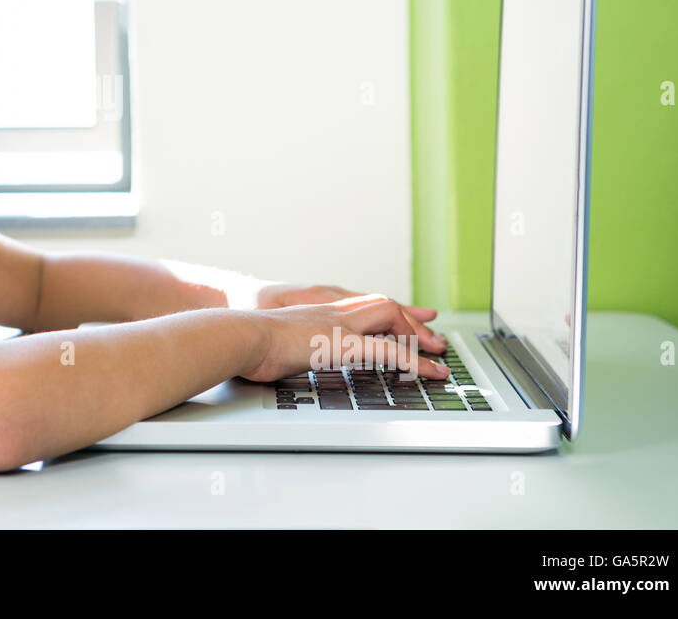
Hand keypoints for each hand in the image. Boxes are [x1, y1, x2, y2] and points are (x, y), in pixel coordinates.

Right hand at [252, 282, 444, 344]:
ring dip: (419, 341)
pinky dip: (411, 360)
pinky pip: (387, 349)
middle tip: (434, 344)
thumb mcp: (271, 345)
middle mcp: (332, 312)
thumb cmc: (246, 343)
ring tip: (439, 363)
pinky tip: (426, 372)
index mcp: (317, 313)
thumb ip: (281, 348)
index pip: (362, 306)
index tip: (406, 326)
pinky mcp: (341, 343)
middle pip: (384, 305)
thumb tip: (273, 361)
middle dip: (413, 323)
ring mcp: (338, 325)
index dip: (388, 315)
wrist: (239, 335)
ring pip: (392, 320)